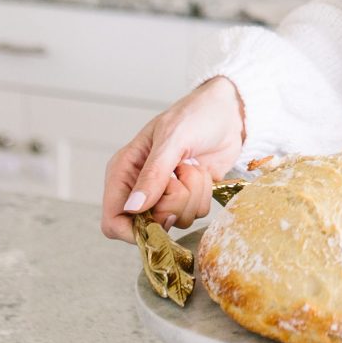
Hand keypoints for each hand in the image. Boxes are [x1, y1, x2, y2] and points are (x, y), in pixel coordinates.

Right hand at [100, 75, 246, 244]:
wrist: (228, 112)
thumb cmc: (195, 115)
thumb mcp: (172, 139)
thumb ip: (153, 174)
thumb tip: (133, 207)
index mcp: (124, 171)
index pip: (113, 220)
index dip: (132, 230)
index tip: (159, 218)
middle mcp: (140, 188)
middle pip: (148, 226)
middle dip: (172, 204)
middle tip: (180, 175)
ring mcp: (165, 195)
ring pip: (175, 221)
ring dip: (192, 195)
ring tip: (192, 166)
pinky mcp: (188, 198)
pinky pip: (195, 215)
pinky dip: (203, 194)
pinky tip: (202, 171)